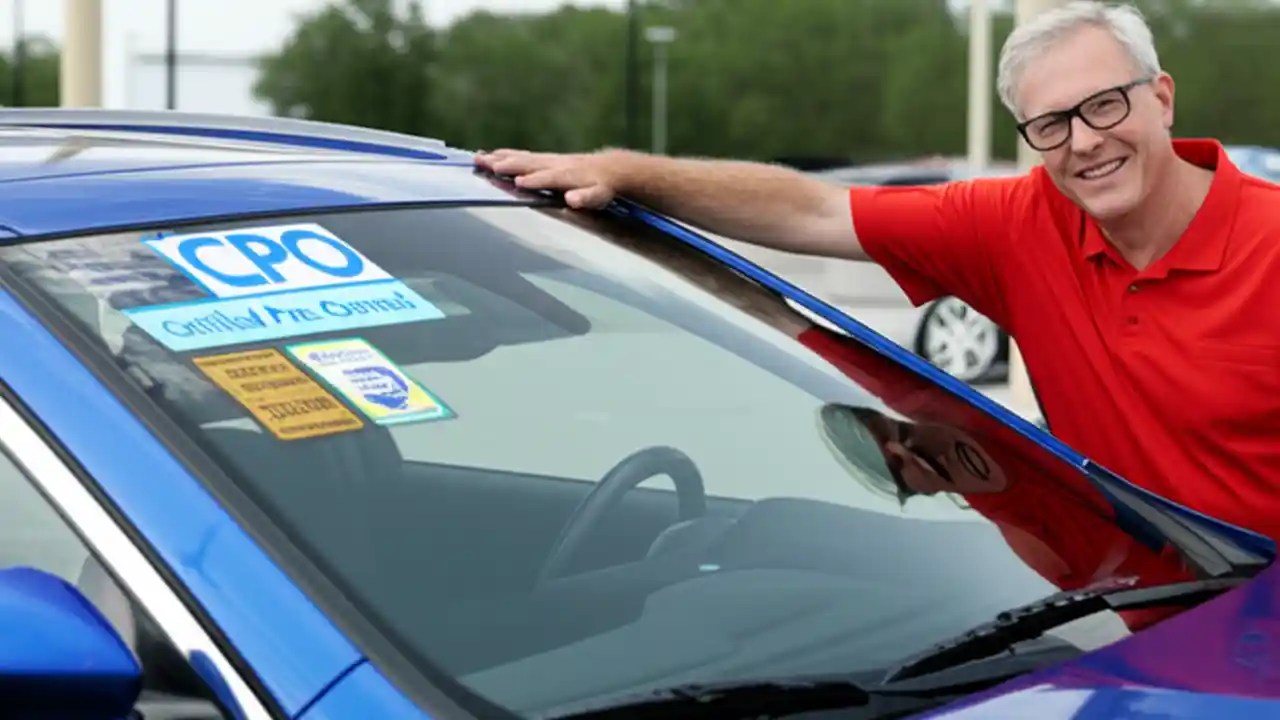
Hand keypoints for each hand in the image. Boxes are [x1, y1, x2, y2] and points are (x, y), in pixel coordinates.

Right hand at [474, 148, 622, 208]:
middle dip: (508, 164)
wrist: (609, 168)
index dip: (535, 180)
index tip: (518, 182)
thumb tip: (572, 200)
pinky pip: (522, 155)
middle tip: (486, 165)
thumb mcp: (599, 195)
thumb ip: (586, 197)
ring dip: (500, 158)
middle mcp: (555, 164)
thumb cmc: (602, 186)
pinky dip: (506, 154)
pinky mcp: (545, 158)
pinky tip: (492, 154)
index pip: (549, 178)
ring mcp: (548, 159)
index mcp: (567, 175)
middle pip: (528, 163)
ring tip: (479, 159)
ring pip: (521, 157)